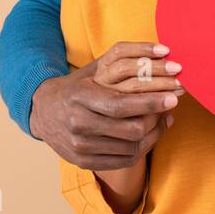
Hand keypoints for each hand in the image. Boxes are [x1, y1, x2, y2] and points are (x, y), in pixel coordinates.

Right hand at [30, 42, 182, 170]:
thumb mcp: (94, 69)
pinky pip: (123, 160)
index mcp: (80, 97)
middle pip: (130, 129)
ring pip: (131, 147)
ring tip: (164, 119)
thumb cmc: (76, 86)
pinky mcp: (84, 161)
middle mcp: (78, 123)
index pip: (121, 105)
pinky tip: (150, 135)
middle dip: (157, 119)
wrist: (42, 111)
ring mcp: (80, 146)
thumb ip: (126, 60)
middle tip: (172, 106)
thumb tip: (164, 52)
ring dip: (154, 133)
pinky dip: (142, 148)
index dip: (150, 103)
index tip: (172, 98)